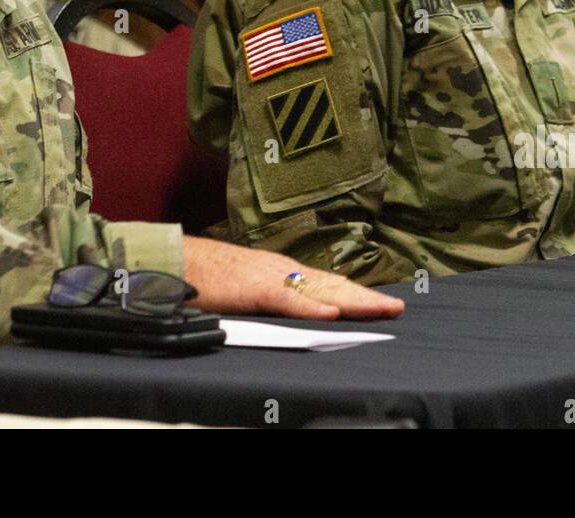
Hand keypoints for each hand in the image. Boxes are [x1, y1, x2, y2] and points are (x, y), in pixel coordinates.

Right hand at [181, 236, 403, 319]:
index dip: (356, 293)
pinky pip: (287, 300)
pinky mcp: (253, 289)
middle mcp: (282, 270)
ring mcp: (269, 278)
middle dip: (366, 297)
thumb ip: (271, 297)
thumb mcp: (246, 286)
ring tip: (381, 308)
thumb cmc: (207, 275)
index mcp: (280, 271)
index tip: (381, 301)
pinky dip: (311, 308)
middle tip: (397, 307)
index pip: (327, 284)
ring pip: (319, 291)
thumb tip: (295, 311)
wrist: (177, 259)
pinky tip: (331, 314)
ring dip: (352, 301)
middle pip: (332, 286)